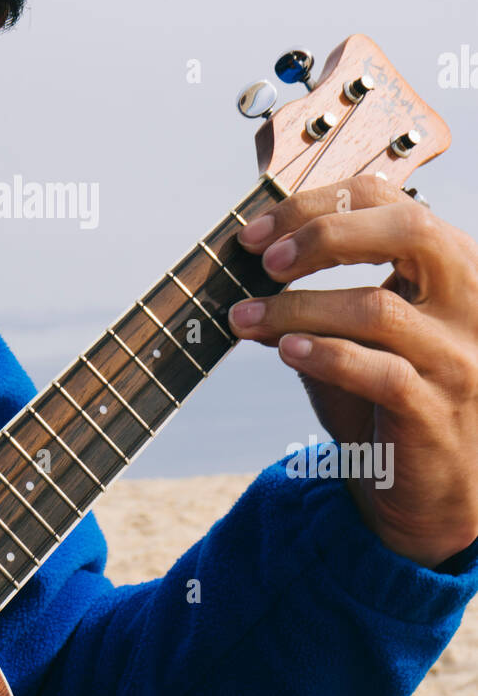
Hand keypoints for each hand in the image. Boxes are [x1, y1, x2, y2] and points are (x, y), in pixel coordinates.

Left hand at [228, 174, 477, 569]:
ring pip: (378, 308)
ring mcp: (459, 358)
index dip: (317, 206)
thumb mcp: (354, 339)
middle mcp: (469, 304)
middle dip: (324, 233)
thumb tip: (241, 269)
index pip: (391, 202)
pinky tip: (284, 350)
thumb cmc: (386, 404)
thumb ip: (312, 301)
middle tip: (264, 260)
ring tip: (246, 319)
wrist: (431, 493)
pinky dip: (324, 355)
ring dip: (296, 308)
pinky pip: (379, 371)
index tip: (255, 234)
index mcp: (451, 269)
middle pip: (409, 230)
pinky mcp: (436, 411)